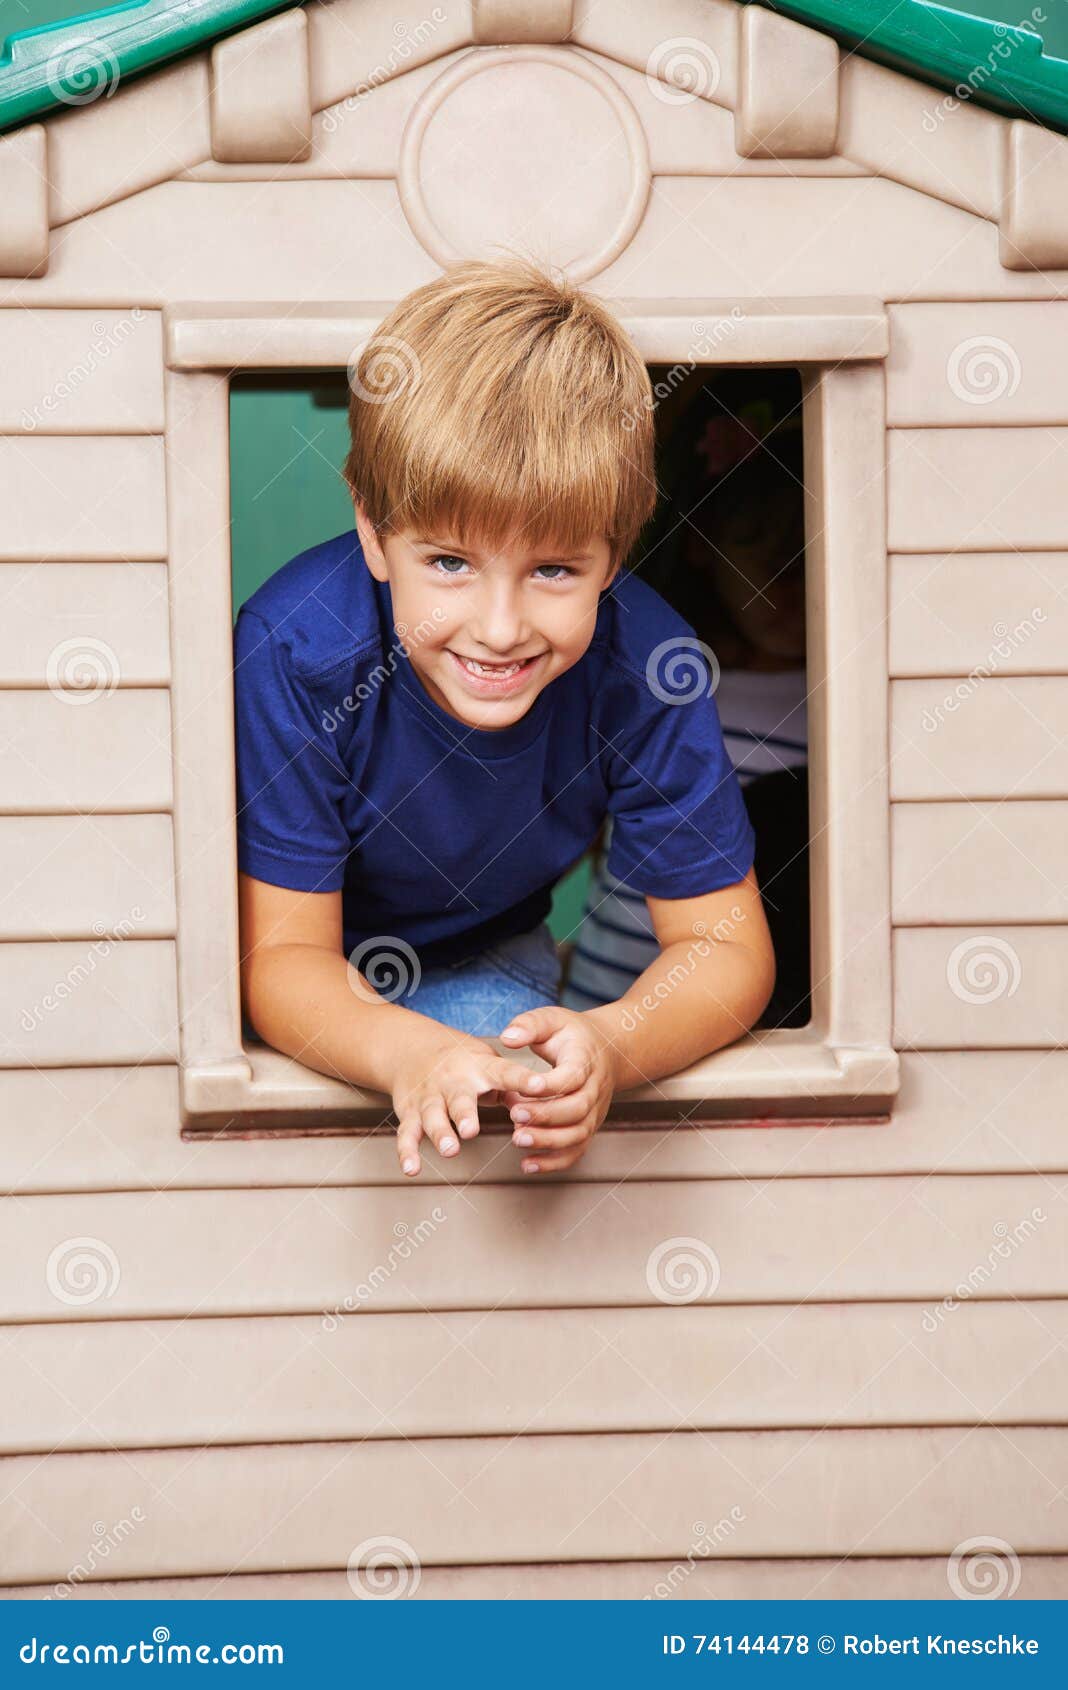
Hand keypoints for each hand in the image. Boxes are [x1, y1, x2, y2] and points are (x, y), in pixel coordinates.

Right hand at [389, 1029, 547, 1177]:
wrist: (410, 1047)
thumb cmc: (462, 1060)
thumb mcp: (490, 1063)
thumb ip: (514, 1086)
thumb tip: (544, 1107)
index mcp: (479, 1068)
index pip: (505, 1073)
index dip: (523, 1079)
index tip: (540, 1085)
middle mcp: (452, 1082)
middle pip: (459, 1099)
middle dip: (464, 1114)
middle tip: (471, 1129)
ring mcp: (429, 1098)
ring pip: (433, 1117)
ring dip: (441, 1134)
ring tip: (451, 1149)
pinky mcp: (410, 1113)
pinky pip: (408, 1134)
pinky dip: (407, 1152)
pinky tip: (412, 1168)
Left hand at [498, 1005, 617, 1172]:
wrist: (607, 1049)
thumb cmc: (571, 1034)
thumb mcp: (552, 1019)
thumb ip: (529, 1025)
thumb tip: (507, 1038)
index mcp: (586, 1060)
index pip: (573, 1075)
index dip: (551, 1084)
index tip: (524, 1086)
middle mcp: (595, 1088)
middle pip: (577, 1109)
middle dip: (545, 1115)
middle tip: (514, 1115)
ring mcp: (594, 1111)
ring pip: (578, 1134)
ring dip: (548, 1141)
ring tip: (517, 1139)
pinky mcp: (588, 1127)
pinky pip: (576, 1151)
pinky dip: (554, 1163)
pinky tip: (527, 1164)